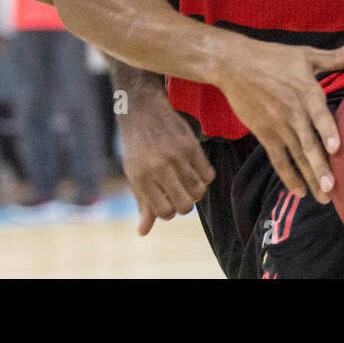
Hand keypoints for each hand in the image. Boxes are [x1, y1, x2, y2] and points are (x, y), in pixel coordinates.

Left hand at [117, 88, 215, 235]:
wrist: (143, 110)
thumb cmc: (138, 148)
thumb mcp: (134, 175)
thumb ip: (143, 204)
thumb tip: (143, 232)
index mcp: (141, 177)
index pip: (164, 213)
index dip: (168, 211)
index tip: (165, 201)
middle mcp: (159, 167)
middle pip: (185, 206)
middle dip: (184, 205)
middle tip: (179, 194)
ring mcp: (177, 156)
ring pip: (199, 191)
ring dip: (195, 192)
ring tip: (186, 181)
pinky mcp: (192, 145)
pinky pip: (209, 175)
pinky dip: (204, 177)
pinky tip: (194, 169)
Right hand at [215, 36, 343, 204]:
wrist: (234, 64)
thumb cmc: (272, 57)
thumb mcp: (304, 53)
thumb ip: (333, 57)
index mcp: (305, 91)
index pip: (318, 115)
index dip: (327, 131)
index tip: (336, 149)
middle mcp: (292, 111)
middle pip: (308, 143)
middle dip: (319, 167)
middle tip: (331, 189)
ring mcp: (277, 125)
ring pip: (295, 155)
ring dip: (309, 177)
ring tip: (322, 197)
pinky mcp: (264, 133)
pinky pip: (278, 158)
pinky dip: (287, 175)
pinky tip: (299, 191)